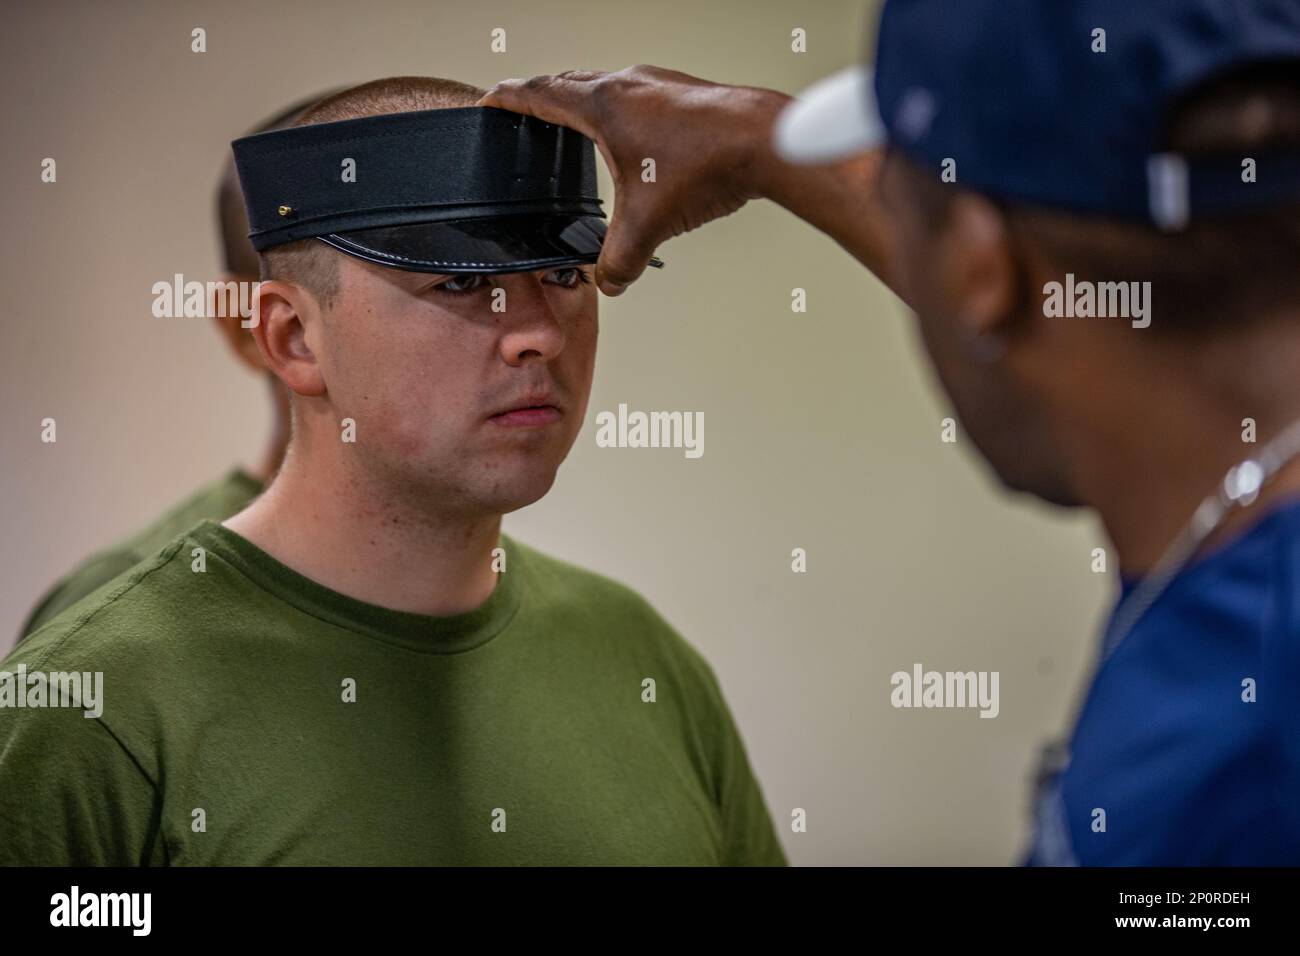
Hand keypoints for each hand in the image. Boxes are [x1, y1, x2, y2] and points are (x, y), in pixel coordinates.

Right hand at [479, 66, 790, 295]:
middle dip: (544, 99)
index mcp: (602, 106)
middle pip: (570, 84)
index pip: (539, 94)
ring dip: (587, 101)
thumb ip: (619, 261)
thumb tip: (607, 281)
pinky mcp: (687, 94)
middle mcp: (628, 84)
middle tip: (528, 111)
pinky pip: (640, 95)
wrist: (765, 142)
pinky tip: (638, 138)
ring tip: (579, 123)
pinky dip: (624, 111)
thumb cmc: (708, 164)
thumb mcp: (649, 226)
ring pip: (608, 85)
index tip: (491, 101)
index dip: (510, 100)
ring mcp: (660, 84)